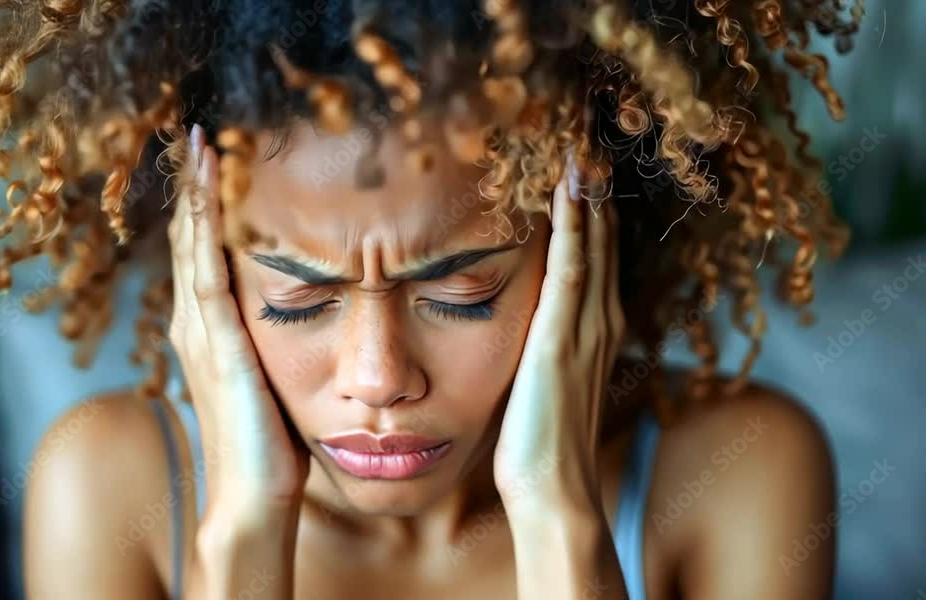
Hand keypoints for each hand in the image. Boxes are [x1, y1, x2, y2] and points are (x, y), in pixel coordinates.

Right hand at [167, 123, 310, 519]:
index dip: (208, 209)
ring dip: (197, 192)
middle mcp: (196, 324)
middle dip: (197, 188)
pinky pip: (206, 267)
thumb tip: (313, 314)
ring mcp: (201, 331)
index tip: (220, 164)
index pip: (205, 255)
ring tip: (201, 141)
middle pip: (191, 239)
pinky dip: (205, 223)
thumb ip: (275, 345)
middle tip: (201, 135)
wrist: (253, 499)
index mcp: (211, 332)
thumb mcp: (274, 381)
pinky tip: (211, 186)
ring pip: (193, 244)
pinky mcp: (217, 342)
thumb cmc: (273, 446)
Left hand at [492, 153, 623, 514]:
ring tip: (578, 142)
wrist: (554, 489)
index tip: (577, 164)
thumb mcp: (545, 380)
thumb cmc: (541, 442)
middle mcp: (601, 319)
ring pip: (593, 241)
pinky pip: (572, 266)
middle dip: (593, 187)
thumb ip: (545, 343)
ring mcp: (587, 327)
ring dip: (586, 191)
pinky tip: (567, 186)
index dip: (590, 207)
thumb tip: (527, 322)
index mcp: (596, 328)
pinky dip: (573, 224)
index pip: (596, 252)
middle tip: (581, 135)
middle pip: (602, 236)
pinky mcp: (561, 338)